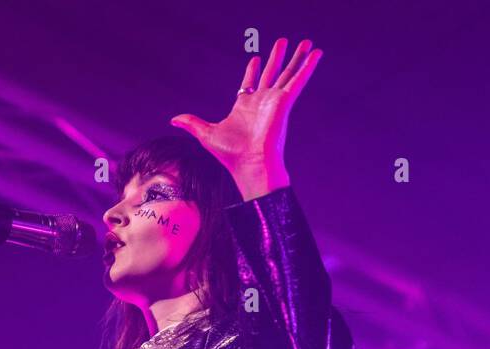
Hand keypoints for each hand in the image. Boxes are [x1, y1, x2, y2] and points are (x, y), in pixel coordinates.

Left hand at [169, 37, 321, 197]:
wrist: (249, 164)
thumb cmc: (230, 154)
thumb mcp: (206, 134)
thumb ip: (192, 123)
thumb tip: (173, 120)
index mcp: (245, 108)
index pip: (250, 84)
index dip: (252, 71)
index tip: (255, 59)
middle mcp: (262, 103)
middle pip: (272, 74)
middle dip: (277, 58)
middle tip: (281, 42)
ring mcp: (275, 101)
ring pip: (288, 74)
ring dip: (297, 57)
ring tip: (306, 42)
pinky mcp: (285, 102)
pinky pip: (298, 80)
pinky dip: (308, 67)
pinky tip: (316, 55)